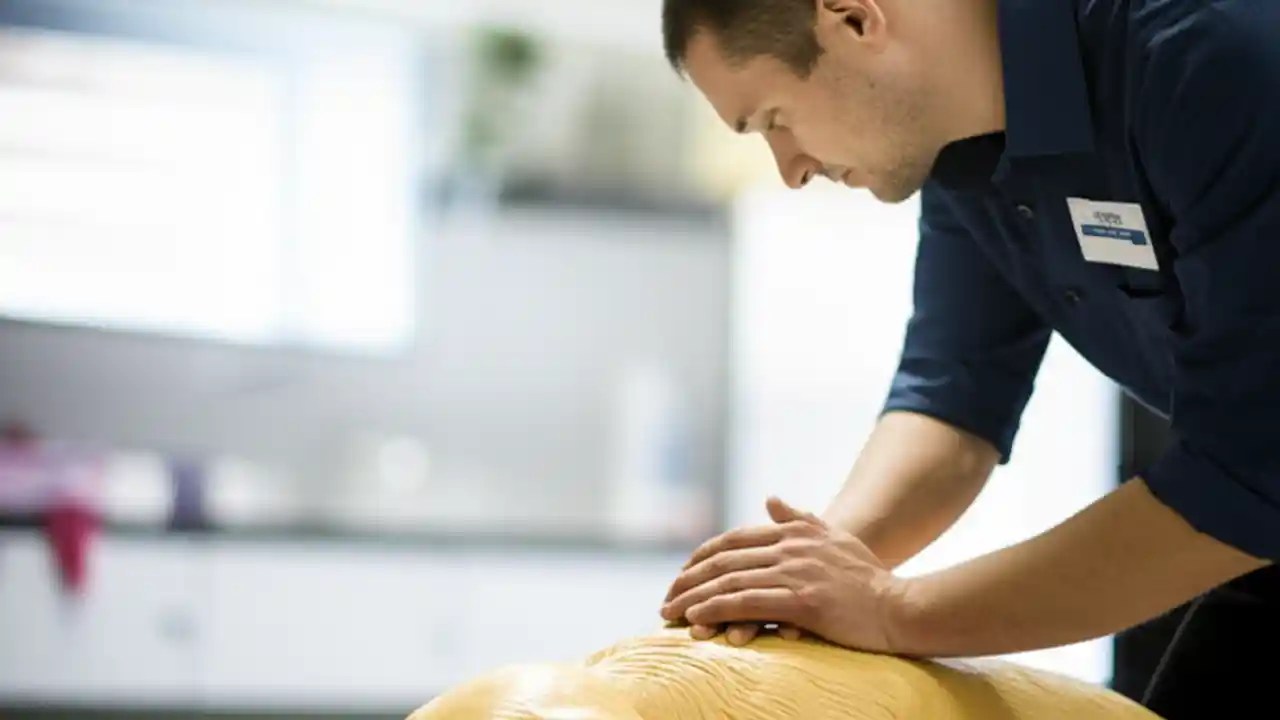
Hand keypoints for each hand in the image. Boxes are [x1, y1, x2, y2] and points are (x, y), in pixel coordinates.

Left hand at [661, 496, 901, 652]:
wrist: (901, 607)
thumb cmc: (868, 578)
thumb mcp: (834, 538)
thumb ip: (800, 518)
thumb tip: (769, 498)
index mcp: (795, 532)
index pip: (735, 538)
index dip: (703, 555)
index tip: (683, 573)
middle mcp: (791, 547)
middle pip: (725, 559)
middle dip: (689, 579)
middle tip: (666, 597)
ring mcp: (796, 573)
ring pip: (730, 582)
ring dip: (694, 598)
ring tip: (669, 612)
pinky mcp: (802, 601)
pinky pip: (748, 604)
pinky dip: (717, 610)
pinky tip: (697, 620)